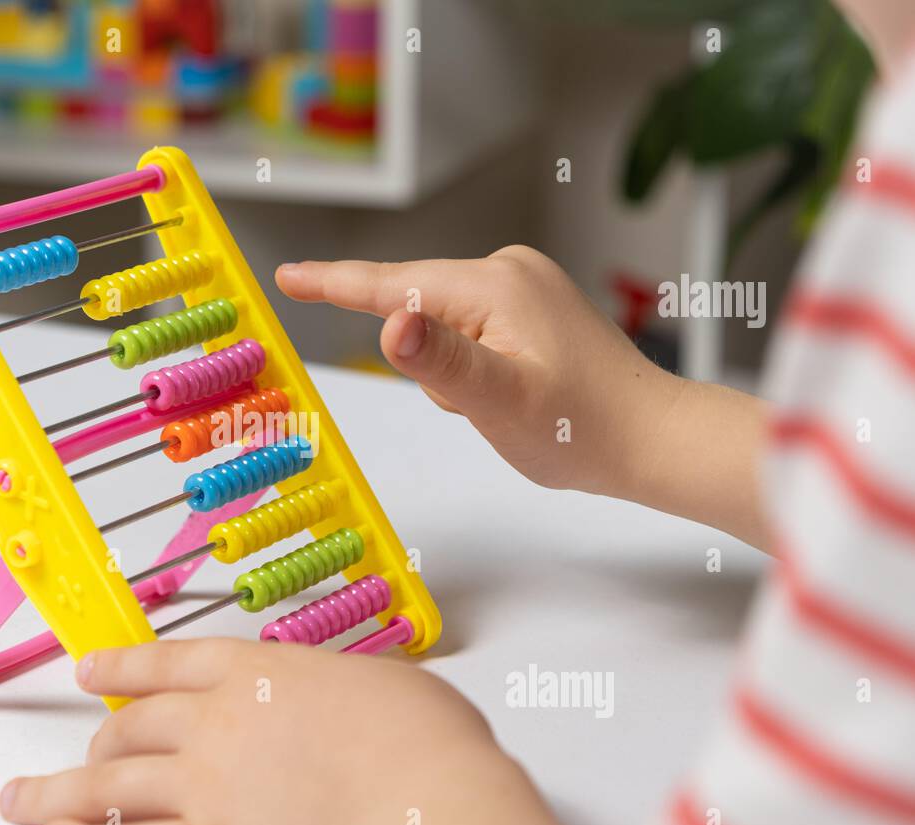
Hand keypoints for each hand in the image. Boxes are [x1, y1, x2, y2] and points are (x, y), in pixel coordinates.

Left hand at [0, 639, 586, 824]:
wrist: (414, 783)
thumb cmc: (413, 733)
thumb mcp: (374, 681)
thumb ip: (336, 689)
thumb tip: (350, 702)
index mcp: (253, 670)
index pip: (167, 660)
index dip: (120, 662)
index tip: (92, 666)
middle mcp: (213, 719)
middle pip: (131, 723)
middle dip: (99, 736)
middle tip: (84, 746)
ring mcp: (202, 781)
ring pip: (104, 784)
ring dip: (55, 794)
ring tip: (21, 801)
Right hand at [276, 249, 768, 548]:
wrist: (652, 438)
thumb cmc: (584, 429)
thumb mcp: (501, 401)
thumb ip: (441, 361)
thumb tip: (388, 323)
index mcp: (495, 285)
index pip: (394, 285)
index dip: (335, 284)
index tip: (287, 276)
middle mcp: (508, 271)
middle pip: (418, 309)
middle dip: (429, 365)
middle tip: (478, 407)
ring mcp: (522, 287)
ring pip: (441, 328)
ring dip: (454, 374)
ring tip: (508, 404)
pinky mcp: (530, 309)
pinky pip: (468, 333)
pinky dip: (472, 368)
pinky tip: (515, 393)